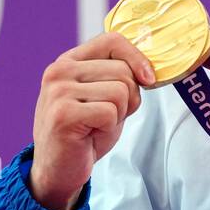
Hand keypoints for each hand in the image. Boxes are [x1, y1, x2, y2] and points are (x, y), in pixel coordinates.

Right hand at [28, 32, 155, 209]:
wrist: (59, 170)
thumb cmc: (85, 133)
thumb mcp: (105, 97)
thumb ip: (121, 78)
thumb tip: (150, 68)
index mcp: (69, 61)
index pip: (113, 40)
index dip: (137, 58)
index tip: (148, 79)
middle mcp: (59, 71)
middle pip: (123, 71)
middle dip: (129, 98)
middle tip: (106, 117)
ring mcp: (58, 91)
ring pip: (121, 91)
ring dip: (118, 115)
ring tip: (96, 126)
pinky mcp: (63, 114)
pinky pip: (110, 112)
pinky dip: (109, 128)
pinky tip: (89, 135)